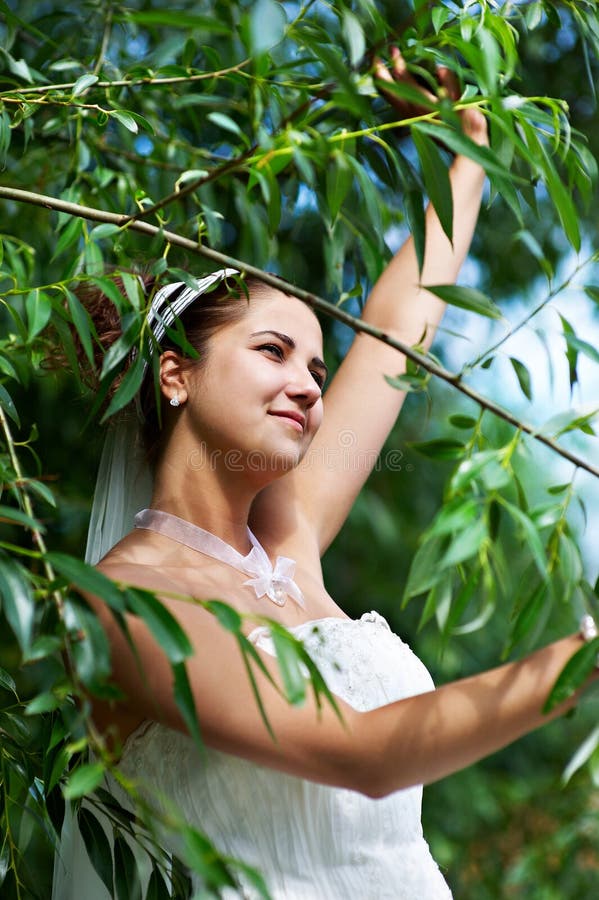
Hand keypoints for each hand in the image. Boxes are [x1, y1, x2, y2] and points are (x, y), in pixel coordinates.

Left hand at [374, 47, 488, 147]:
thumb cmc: (465, 121)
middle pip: (390, 91)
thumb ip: (449, 82)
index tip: (394, 50)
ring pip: (391, 99)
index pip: (404, 81)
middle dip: (382, 73)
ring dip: (383, 83)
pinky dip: (390, 93)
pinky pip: (396, 105)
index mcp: (423, 105)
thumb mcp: (460, 98)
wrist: (464, 144)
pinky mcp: (413, 122)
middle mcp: (413, 112)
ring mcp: (411, 118)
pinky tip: (389, 85)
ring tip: (378, 68)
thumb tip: (439, 69)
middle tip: (376, 57)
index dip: (398, 64)